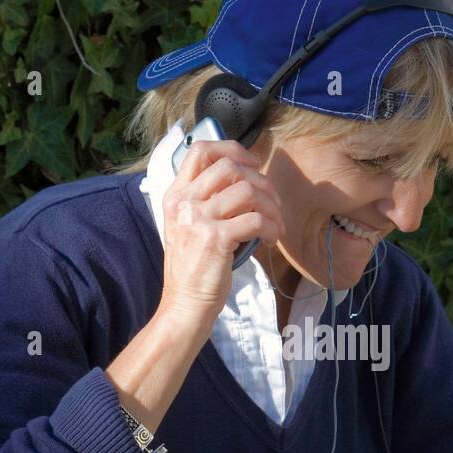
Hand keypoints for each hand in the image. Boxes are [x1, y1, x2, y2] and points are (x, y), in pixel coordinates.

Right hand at [158, 137, 284, 321]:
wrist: (185, 303)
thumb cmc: (194, 268)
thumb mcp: (189, 226)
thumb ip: (207, 201)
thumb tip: (245, 180)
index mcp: (176, 195)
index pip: (200, 150)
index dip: (233, 149)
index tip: (252, 165)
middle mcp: (184, 202)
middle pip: (229, 165)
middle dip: (260, 180)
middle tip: (272, 202)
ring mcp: (197, 218)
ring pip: (247, 190)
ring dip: (271, 205)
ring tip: (276, 224)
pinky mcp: (215, 238)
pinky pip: (254, 219)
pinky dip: (271, 227)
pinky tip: (271, 239)